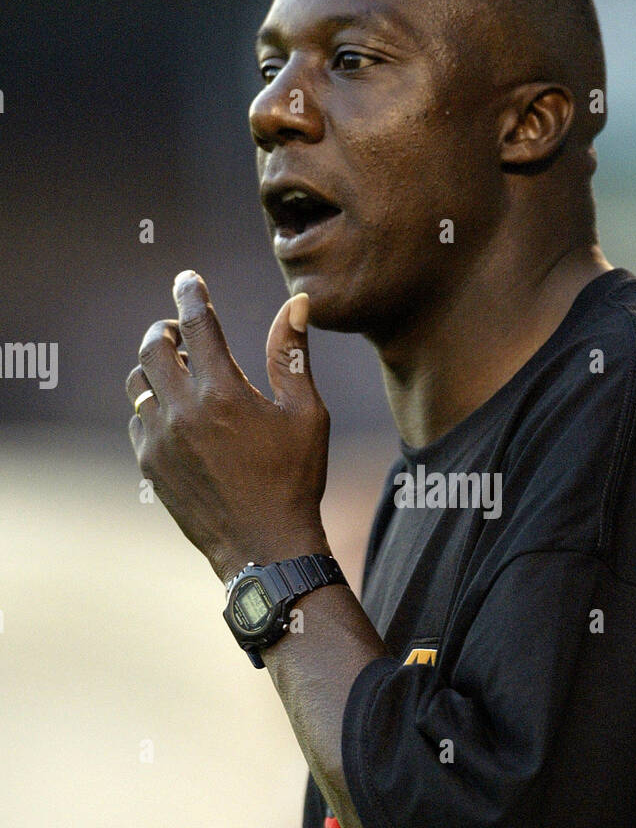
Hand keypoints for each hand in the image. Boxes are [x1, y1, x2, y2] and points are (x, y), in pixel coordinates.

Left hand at [126, 271, 329, 582]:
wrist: (265, 547)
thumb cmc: (295, 478)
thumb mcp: (306, 414)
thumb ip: (292, 355)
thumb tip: (296, 303)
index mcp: (224, 391)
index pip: (198, 323)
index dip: (191, 294)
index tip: (188, 280)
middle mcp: (183, 410)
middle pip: (153, 345)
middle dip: (166, 330)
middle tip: (183, 333)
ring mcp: (160, 439)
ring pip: (138, 381)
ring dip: (156, 368)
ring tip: (181, 373)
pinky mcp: (149, 464)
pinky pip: (138, 419)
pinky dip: (152, 407)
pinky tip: (177, 415)